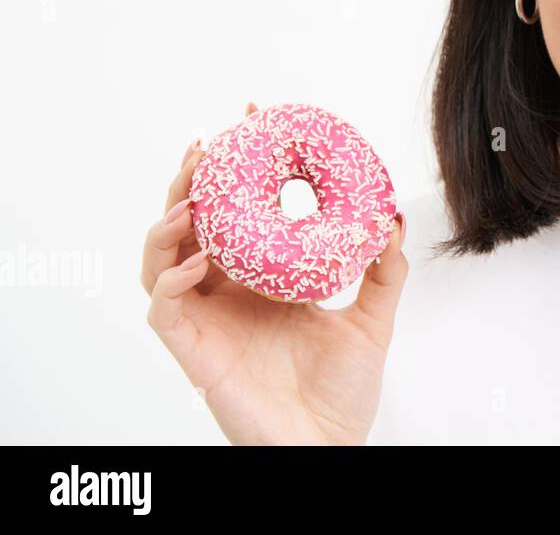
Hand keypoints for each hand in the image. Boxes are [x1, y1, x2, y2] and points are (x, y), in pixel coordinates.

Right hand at [143, 102, 407, 444]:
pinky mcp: (192, 350)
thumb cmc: (344, 392)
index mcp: (262, 278)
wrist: (330, 448)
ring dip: (169, 219)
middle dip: (193, 179)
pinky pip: (162, 306)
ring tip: (191, 195)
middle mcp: (227, 292)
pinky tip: (196, 259)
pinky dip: (169, 277)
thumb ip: (383, 270)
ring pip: (161, 255)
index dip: (241, 164)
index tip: (256, 116)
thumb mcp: (373, 318)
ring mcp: (206, 319)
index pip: (241, 211)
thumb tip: (393, 218)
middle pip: (192, 223)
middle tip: (210, 143)